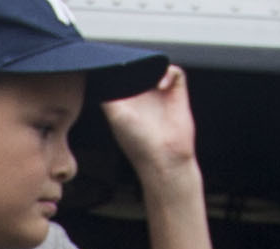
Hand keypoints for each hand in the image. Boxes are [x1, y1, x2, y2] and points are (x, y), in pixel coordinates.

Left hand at [100, 63, 199, 184]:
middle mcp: (143, 94)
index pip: (122, 75)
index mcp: (126, 99)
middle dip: (137, 61)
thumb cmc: (137, 142)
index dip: (120, 66)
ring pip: (156, 66)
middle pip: (140, 66)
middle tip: (133, 59)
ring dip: (153, 65)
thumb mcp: (115, 115)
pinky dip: (168, 73)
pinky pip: (174, 72)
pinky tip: (161, 86)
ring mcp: (160, 92)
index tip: (116, 60)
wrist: (163, 157)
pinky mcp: (176, 93)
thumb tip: (102, 72)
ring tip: (147, 72)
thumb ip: (108, 95)